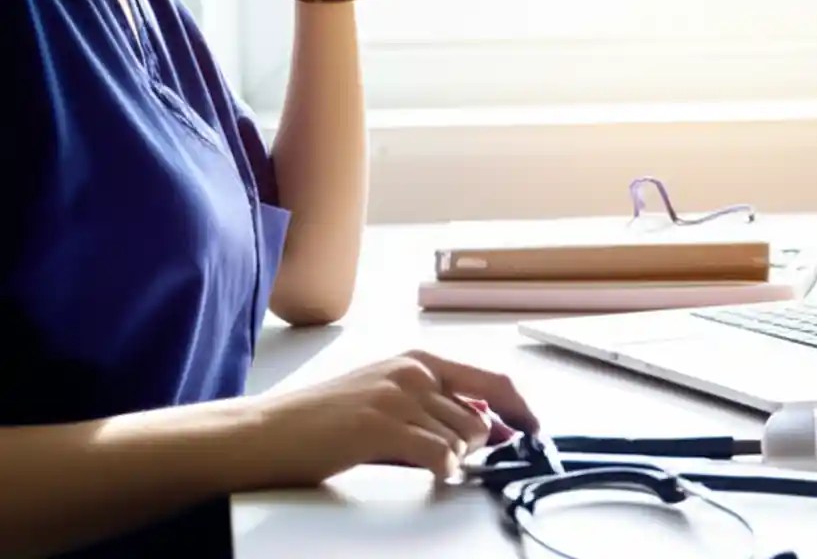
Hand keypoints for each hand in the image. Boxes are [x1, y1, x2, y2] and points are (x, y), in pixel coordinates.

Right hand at [245, 350, 538, 486]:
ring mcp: (397, 395)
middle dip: (471, 448)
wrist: (265, 432)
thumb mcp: (387, 400)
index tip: (535, 429)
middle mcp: (413, 371)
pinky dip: (439, 471)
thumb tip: (491, 428)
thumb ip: (437, 408)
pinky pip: (439, 456)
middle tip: (440, 460)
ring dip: (447, 460)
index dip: (521, 408)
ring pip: (461, 440)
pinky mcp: (381, 424)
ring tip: (407, 460)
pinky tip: (417, 470)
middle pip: (479, 420)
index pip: (492, 380)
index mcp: (417, 360)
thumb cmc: (323, 421)